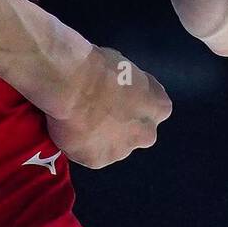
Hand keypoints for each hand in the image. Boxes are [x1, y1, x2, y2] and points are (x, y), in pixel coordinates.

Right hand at [44, 45, 172, 169]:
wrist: (74, 84)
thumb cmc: (100, 66)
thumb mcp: (127, 67)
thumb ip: (131, 86)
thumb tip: (120, 89)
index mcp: (158, 107)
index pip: (154, 109)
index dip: (134, 103)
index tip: (118, 96)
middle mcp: (146, 134)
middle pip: (136, 133)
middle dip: (121, 126)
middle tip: (98, 111)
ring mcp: (121, 151)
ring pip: (111, 147)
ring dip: (100, 138)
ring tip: (78, 119)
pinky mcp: (97, 160)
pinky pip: (88, 154)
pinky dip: (79, 145)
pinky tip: (69, 129)